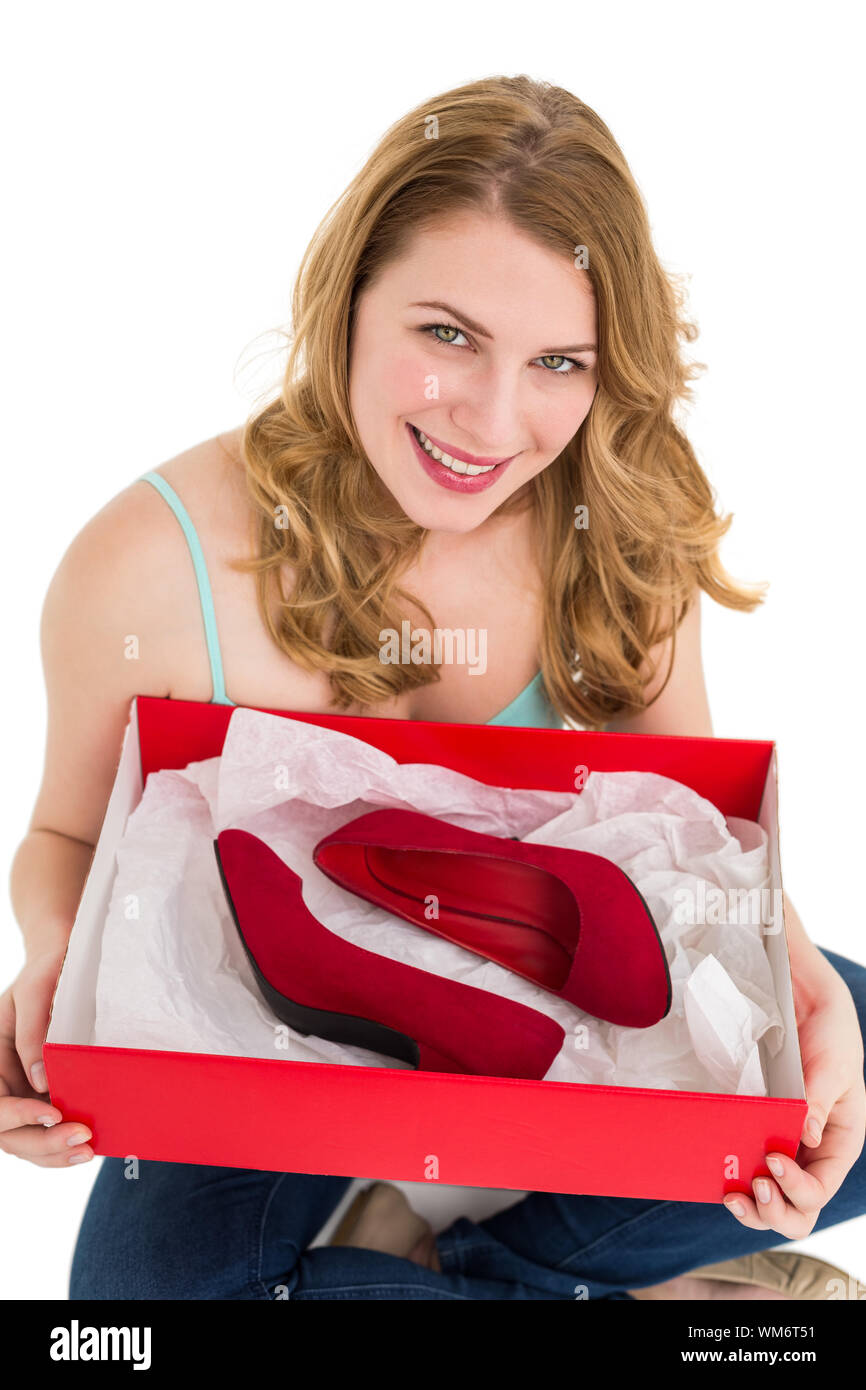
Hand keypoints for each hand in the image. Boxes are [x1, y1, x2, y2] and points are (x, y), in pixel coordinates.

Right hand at [0, 953, 93, 1166]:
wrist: (63, 966)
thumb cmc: (47, 973)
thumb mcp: (35, 992)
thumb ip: (33, 1034)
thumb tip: (42, 1083)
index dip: (18, 1115)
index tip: (52, 1114)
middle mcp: (3, 1083)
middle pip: (8, 1133)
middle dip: (42, 1143)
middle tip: (82, 1139)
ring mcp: (22, 1095)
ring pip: (26, 1141)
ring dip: (54, 1153)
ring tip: (87, 1150)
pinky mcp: (44, 1099)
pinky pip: (46, 1132)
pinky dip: (62, 1145)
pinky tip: (87, 1146)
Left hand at [724, 962, 864, 1237]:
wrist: (807, 1009)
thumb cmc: (830, 1035)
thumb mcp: (834, 1065)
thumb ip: (820, 1099)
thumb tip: (808, 1137)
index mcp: (840, 1145)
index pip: (821, 1189)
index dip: (796, 1188)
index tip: (771, 1160)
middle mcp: (814, 1157)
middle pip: (799, 1211)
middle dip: (774, 1212)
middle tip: (749, 1189)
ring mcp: (788, 1152)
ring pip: (774, 1203)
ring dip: (753, 1207)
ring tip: (730, 1194)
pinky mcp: (763, 1138)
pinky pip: (751, 1174)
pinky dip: (737, 1184)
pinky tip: (720, 1179)